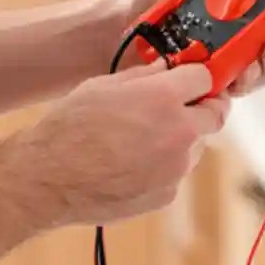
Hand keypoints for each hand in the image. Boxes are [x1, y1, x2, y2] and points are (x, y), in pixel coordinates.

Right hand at [17, 62, 228, 225]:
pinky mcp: (167, 194)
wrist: (49, 178)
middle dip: (203, 108)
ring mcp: (176, 168)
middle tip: (183, 107)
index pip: (205, 78)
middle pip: (215, 115)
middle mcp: (179, 133)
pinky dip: (164, 166)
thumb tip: (167, 69)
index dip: (197, 78)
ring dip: (181, 139)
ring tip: (142, 140)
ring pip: (196, 146)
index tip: (193, 81)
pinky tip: (132, 163)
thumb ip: (144, 76)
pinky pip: (176, 172)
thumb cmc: (70, 127)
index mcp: (164, 98)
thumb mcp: (104, 86)